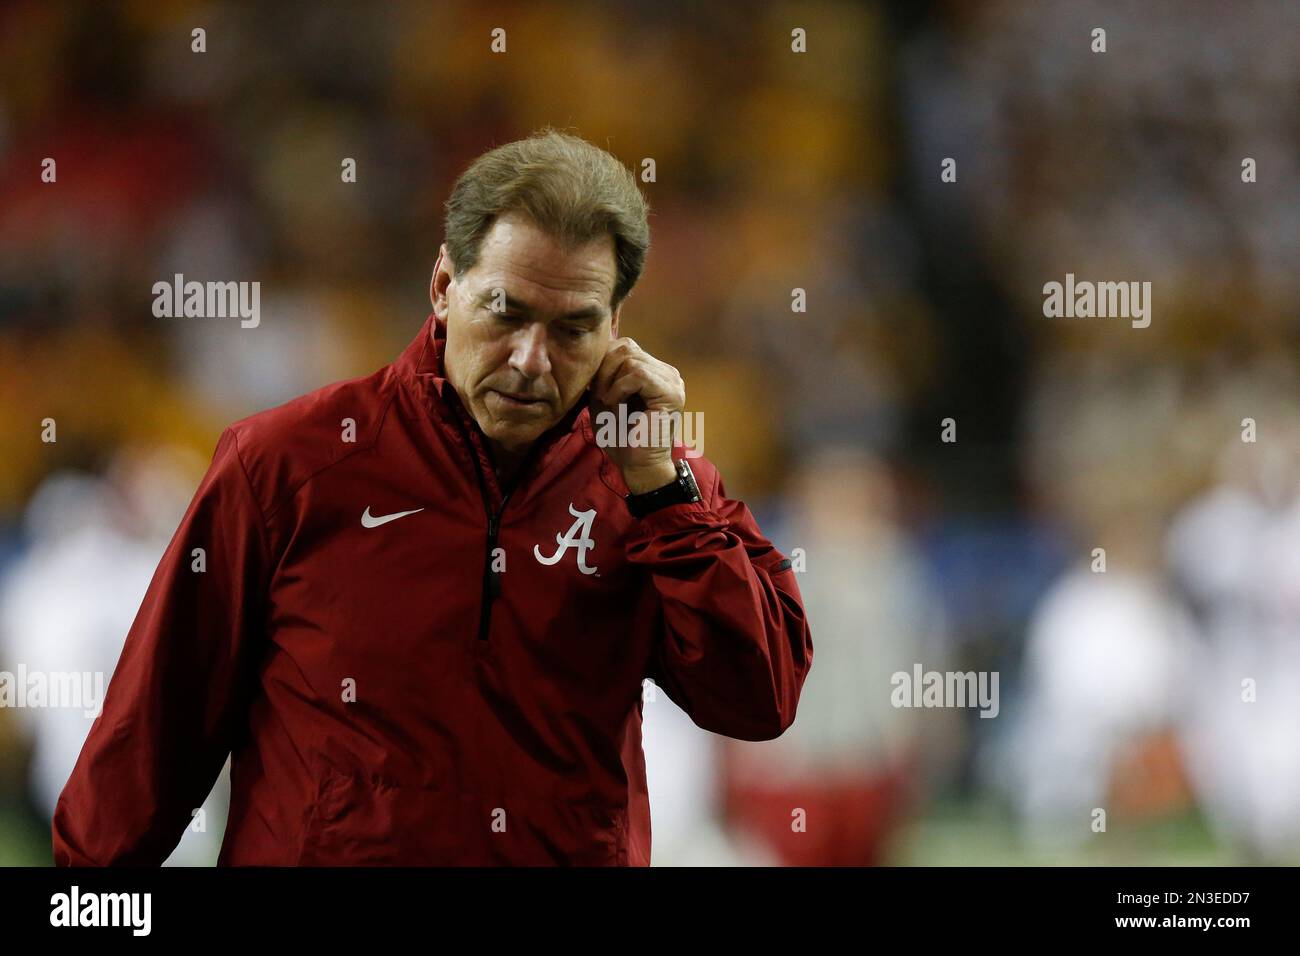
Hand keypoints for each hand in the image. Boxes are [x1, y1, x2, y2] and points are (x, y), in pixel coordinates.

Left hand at [587, 337, 684, 493]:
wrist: (638, 466)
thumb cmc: (620, 437)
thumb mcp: (604, 399)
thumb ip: (602, 374)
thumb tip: (594, 351)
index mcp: (654, 371)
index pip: (623, 345)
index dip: (602, 363)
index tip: (594, 390)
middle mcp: (667, 372)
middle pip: (625, 346)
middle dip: (603, 369)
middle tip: (599, 397)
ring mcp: (672, 381)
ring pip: (630, 357)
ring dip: (609, 380)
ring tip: (608, 402)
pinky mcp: (671, 393)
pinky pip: (638, 374)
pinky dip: (619, 388)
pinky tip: (614, 403)